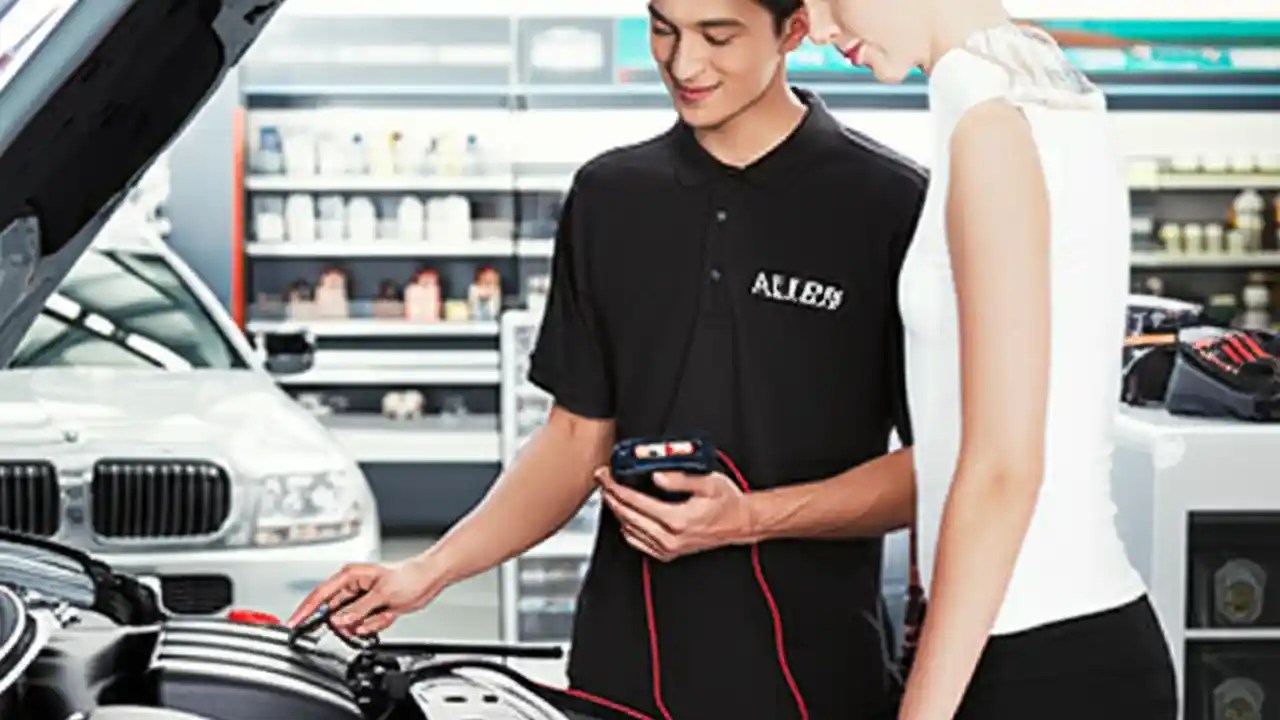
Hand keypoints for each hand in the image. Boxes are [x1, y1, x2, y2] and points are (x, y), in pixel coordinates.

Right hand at [286, 556, 443, 636]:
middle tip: (360, 623)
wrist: (429, 579)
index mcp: (350, 576)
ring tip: (382, 613)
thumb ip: (358, 609)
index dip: (305, 610)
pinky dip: (375, 624)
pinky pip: (364, 625)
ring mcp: (361, 599)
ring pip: (350, 622)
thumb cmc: (408, 576)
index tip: (295, 623)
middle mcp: (353, 587)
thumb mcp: (382, 594)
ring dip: (365, 624)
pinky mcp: (371, 609)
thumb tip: (338, 620)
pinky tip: (388, 613)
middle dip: (347, 622)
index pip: (320, 595)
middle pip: (335, 613)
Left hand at [595, 467, 755, 561]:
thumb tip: (656, 477)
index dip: (616, 487)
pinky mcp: (668, 553)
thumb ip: (680, 479)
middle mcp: (669, 538)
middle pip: (627, 516)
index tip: (606, 476)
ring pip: (629, 530)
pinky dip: (627, 528)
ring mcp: (668, 548)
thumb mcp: (708, 483)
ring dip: (617, 511)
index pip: (635, 502)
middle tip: (602, 481)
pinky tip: (625, 515)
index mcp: (677, 520)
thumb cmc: (727, 502)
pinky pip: (638, 542)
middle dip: (611, 496)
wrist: (740, 523)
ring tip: (611, 494)